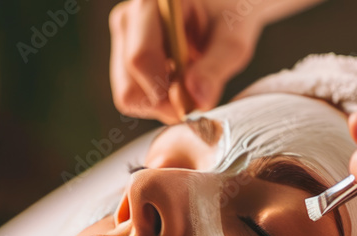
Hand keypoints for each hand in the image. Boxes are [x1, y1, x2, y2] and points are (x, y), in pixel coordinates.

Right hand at [108, 0, 263, 122]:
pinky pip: (133, 95)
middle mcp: (128, 20)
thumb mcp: (233, 35)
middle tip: (196, 98)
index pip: (141, 58)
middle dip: (164, 103)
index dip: (166, 92)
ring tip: (188, 83)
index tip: (194, 104)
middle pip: (129, 86)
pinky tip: (179, 80)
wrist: (223, 5)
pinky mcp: (124, 57)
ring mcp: (124, 40)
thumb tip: (198, 101)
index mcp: (150, 3)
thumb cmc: (229, 11)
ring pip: (128, 95)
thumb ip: (217, 66)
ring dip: (161, 102)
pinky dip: (158, 98)